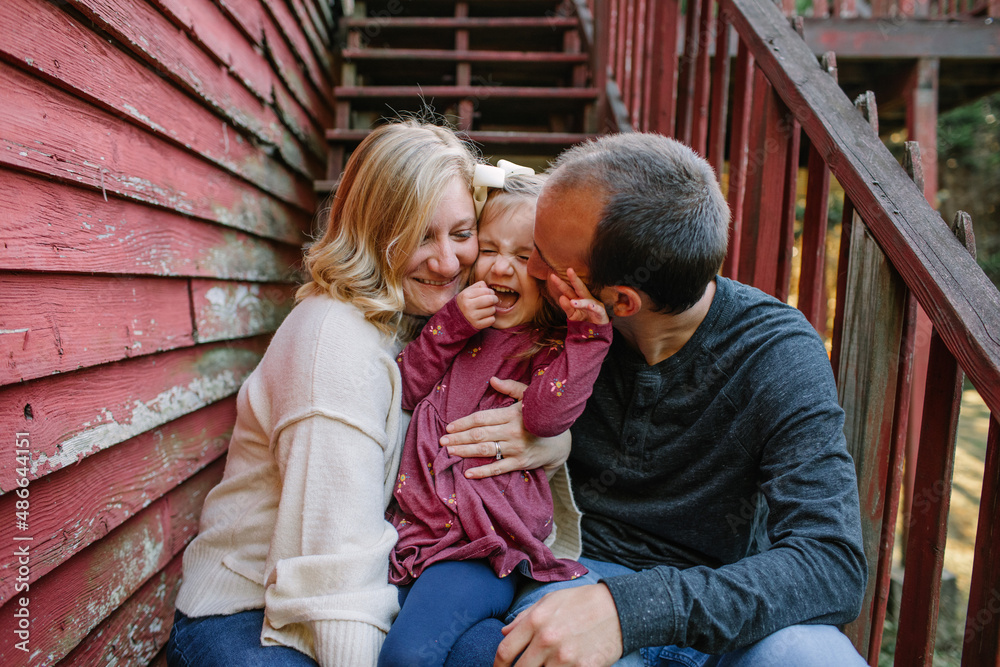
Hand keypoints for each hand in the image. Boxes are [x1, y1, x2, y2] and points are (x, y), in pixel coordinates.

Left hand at [440, 377, 570, 477]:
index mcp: (511, 414)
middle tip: (442, 441)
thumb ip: (510, 387)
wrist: (561, 441)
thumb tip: (492, 380)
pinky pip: (498, 468)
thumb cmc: (540, 416)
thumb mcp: (528, 397)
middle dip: (458, 438)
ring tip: (449, 452)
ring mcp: (516, 448)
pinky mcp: (520, 463)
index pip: (482, 418)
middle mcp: (512, 431)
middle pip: (479, 434)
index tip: (449, 427)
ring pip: (485, 450)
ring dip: (465, 451)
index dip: (463, 422)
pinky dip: (482, 472)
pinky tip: (467, 472)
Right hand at [457, 281, 497, 328]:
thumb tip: (491, 290)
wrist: (456, 318)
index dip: (491, 292)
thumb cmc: (466, 302)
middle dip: (494, 299)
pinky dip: (491, 318)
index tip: (489, 294)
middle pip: (491, 300)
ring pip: (492, 310)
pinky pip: (492, 320)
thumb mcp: (468, 291)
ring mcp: (472, 317)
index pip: (486, 291)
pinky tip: (485, 316)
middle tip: (493, 300)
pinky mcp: (477, 325)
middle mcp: (468, 306)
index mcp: (466, 296)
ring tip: (486, 309)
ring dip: (492, 309)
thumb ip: (479, 286)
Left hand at [494, 584, 623, 666]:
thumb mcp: (550, 600)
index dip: (497, 665)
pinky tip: (564, 666)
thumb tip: (505, 632)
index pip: (505, 650)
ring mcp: (565, 657)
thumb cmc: (582, 602)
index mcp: (536, 620)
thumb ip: (525, 617)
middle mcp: (547, 640)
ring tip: (546, 664)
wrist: (618, 608)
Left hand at [549, 268, 609, 324]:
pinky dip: (594, 307)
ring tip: (572, 302)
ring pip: (587, 300)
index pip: (568, 290)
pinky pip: (597, 309)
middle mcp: (585, 299)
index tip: (552, 276)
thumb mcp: (573, 315)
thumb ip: (567, 308)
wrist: (597, 329)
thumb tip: (561, 297)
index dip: (561, 283)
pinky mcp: (600, 312)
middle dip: (574, 279)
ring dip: (580, 302)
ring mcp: (594, 305)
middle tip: (569, 270)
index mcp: (577, 298)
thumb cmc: (584, 319)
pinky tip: (590, 305)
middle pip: (579, 288)